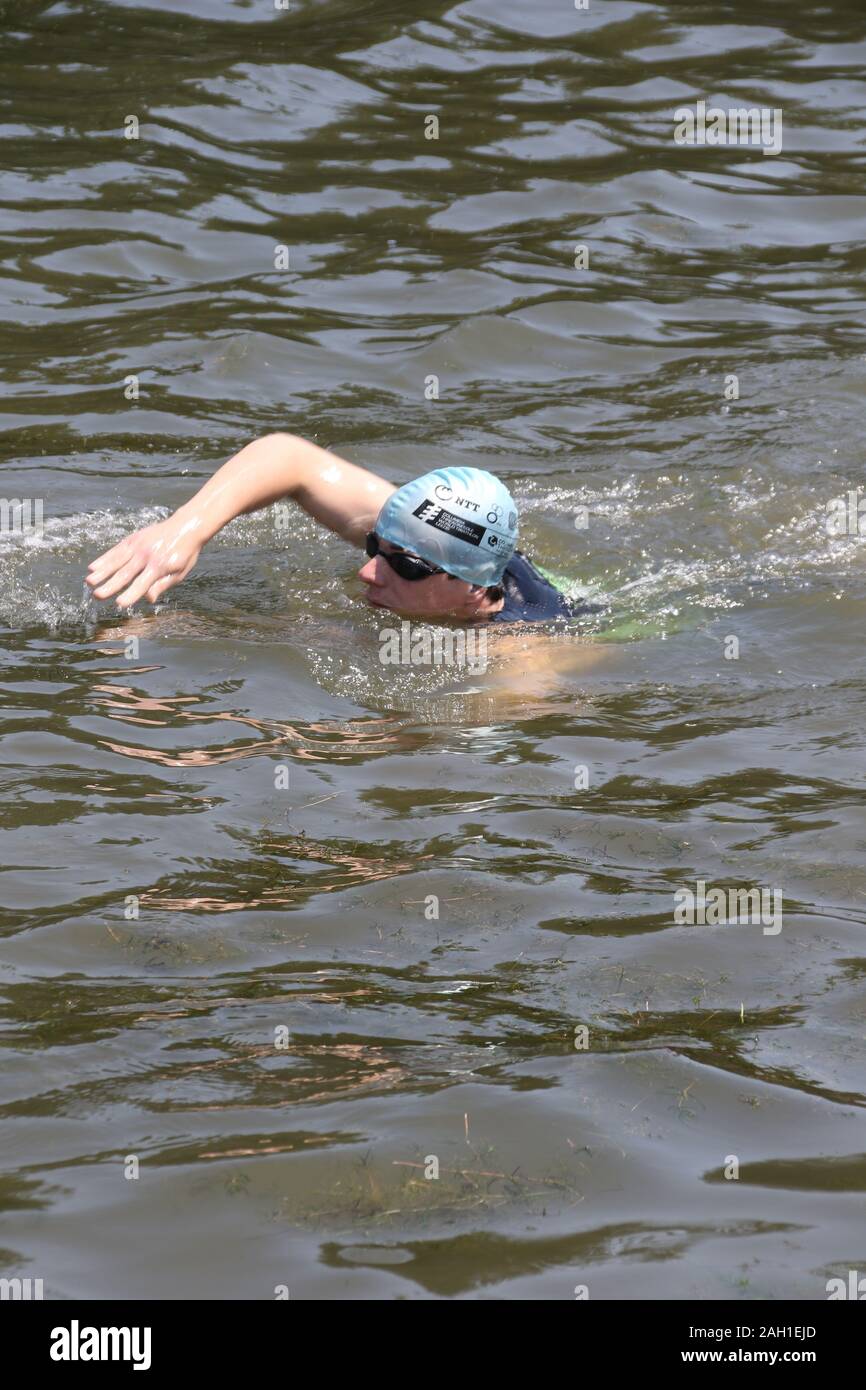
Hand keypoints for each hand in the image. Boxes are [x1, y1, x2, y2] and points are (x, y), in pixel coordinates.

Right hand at [86, 512, 203, 605]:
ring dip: (102, 572)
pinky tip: (93, 567)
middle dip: (110, 585)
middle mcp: (146, 555)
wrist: (186, 526)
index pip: (142, 584)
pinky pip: (116, 550)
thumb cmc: (185, 553)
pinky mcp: (133, 539)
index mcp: (160, 566)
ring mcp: (138, 545)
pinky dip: (104, 558)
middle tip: (97, 596)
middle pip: (125, 573)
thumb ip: (163, 585)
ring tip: (89, 582)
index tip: (120, 603)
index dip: (131, 594)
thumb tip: (149, 599)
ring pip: (117, 560)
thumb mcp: (180, 572)